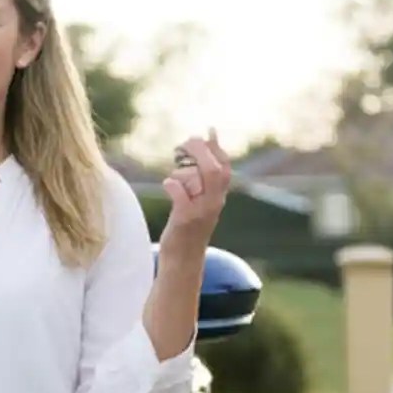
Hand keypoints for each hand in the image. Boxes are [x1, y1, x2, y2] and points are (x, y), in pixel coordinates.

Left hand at [160, 127, 232, 253]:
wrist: (183, 262)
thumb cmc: (186, 230)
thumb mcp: (197, 206)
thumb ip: (200, 186)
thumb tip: (193, 160)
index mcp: (217, 198)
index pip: (225, 168)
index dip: (218, 148)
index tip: (209, 130)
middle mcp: (213, 204)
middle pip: (215, 169)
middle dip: (201, 151)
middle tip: (185, 142)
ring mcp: (201, 212)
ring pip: (202, 180)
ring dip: (185, 169)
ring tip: (174, 170)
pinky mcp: (185, 220)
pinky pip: (182, 195)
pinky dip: (174, 185)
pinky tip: (167, 183)